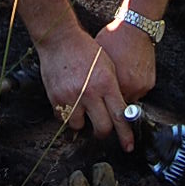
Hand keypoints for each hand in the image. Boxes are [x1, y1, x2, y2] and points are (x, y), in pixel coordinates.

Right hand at [36, 24, 133, 149]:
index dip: (125, 134)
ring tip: (81, 109)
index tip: (128, 146)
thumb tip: (119, 110)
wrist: (60, 39)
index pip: (120, 116)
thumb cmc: (86, 50)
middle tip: (101, 129)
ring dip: (82, 122)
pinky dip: (67, 115)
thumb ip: (113, 89)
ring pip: (79, 126)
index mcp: (106, 83)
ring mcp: (71, 96)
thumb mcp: (108, 65)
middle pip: (102, 127)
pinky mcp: (56, 98)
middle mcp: (90, 92)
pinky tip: (70, 103)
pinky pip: (63, 118)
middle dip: (102, 132)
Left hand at [97, 18, 156, 103]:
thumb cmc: (113, 39)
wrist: (135, 28)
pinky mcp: (149, 83)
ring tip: (118, 82)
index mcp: (113, 82)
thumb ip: (94, 76)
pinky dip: (133, 87)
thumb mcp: (97, 57)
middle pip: (118, 105)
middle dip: (112, 102)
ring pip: (129, 99)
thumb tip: (85, 88)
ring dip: (123, 94)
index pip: (104, 103)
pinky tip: (128, 76)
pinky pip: (139, 92)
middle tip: (107, 96)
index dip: (100, 101)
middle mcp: (129, 87)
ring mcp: (141, 86)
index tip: (97, 102)